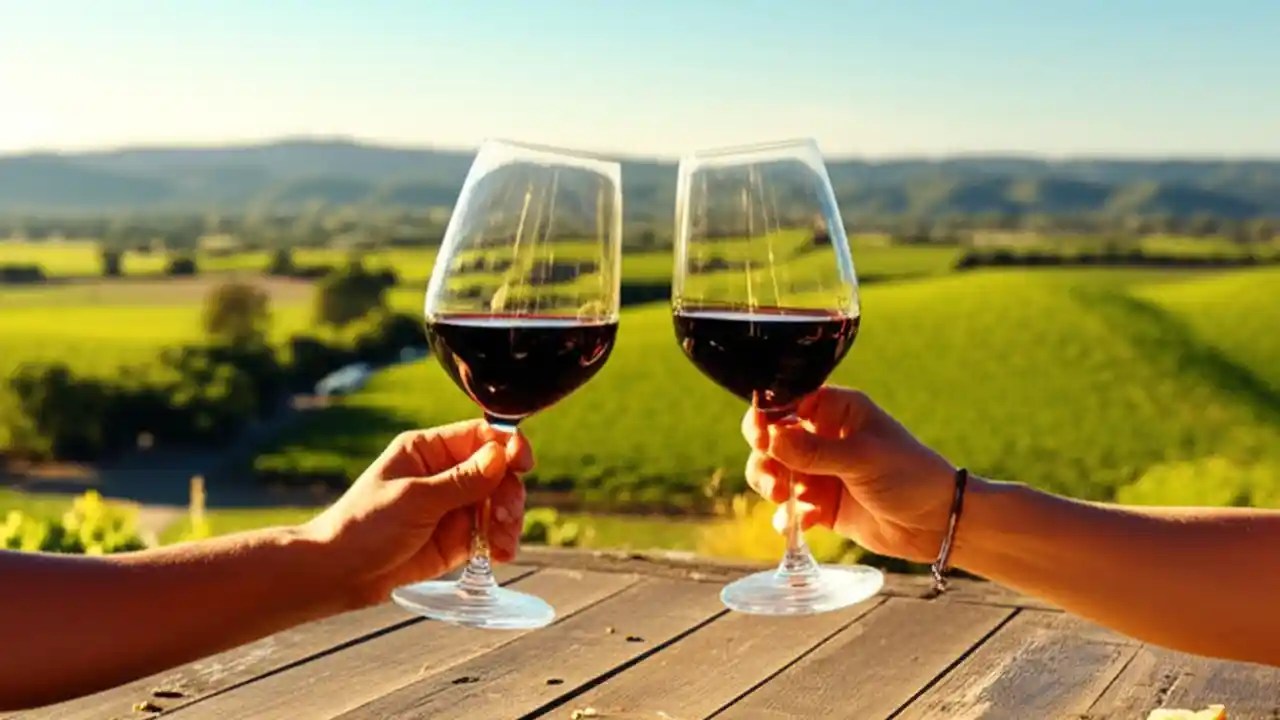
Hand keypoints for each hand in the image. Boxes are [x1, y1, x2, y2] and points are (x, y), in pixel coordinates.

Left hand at [304, 420, 531, 608]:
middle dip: (508, 493)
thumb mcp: (415, 499)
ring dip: (508, 521)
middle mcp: (444, 474)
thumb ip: (462, 480)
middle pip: (497, 472)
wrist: (338, 574)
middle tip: (506, 516)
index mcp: (428, 450)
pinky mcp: (456, 539)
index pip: (479, 436)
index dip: (507, 446)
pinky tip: (500, 555)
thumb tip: (501, 454)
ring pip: (498, 504)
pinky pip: (490, 534)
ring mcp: (452, 508)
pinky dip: (500, 543)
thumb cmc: (365, 527)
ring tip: (503, 544)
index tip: (524, 463)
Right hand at [742, 386, 955, 561]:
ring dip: (771, 486)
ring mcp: (819, 471)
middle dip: (765, 458)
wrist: (936, 523)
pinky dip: (789, 516)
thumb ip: (816, 451)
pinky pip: (788, 507)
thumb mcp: (863, 458)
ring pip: (773, 472)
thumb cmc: (910, 475)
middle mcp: (822, 437)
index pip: (788, 402)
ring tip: (783, 500)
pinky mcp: (820, 504)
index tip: (761, 436)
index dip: (767, 416)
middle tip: (773, 478)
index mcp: (835, 409)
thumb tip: (770, 438)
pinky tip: (804, 523)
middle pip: (771, 438)